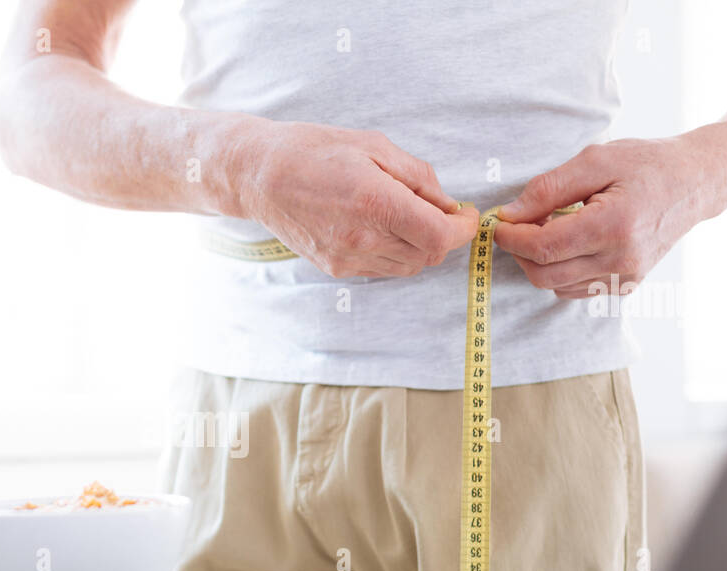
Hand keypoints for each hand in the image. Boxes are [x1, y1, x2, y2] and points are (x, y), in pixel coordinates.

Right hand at [237, 121, 478, 277]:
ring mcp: (347, 258)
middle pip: (428, 254)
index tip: (466, 215)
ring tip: (405, 215)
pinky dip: (393, 251)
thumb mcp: (374, 146)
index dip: (462, 229)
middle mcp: (362, 239)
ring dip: (418, 245)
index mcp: (376, 203)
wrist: (261, 177)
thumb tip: (446, 203)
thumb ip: (418, 177)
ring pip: (407, 266)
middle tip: (436, 209)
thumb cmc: (315, 151)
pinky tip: (380, 227)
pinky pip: (382, 268)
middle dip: (442, 235)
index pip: (439, 236)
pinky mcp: (336, 267)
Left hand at [493, 138, 704, 297]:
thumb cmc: (646, 164)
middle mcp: (622, 259)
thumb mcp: (596, 161)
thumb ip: (548, 188)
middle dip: (520, 252)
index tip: (500, 224)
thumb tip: (510, 214)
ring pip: (555, 285)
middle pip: (544, 274)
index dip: (512, 238)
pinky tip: (569, 243)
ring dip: (539, 261)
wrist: (695, 183)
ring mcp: (625, 277)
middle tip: (519, 226)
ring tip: (549, 228)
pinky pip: (573, 288)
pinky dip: (559, 270)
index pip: (545, 247)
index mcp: (615, 225)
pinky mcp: (625, 286)